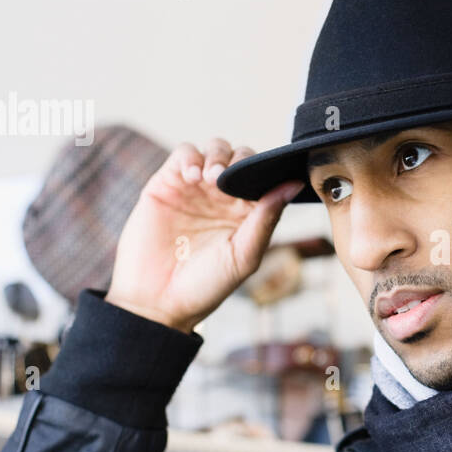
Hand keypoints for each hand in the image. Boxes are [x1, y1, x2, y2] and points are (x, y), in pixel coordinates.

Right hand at [104, 139, 301, 332]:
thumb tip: (294, 184)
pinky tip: (192, 177)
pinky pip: (183, 154)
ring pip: (214, 149)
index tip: (267, 175)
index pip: (263, 176)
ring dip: (218, 155)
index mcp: (247, 213)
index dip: (267, 170)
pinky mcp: (167, 184)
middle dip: (240, 159)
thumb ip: (267, 218)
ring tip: (211, 177)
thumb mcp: (244, 255)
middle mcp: (223, 197)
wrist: (157, 302)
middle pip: (239, 157)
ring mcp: (195, 188)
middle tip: (229, 178)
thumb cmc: (206, 286)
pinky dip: (190, 157)